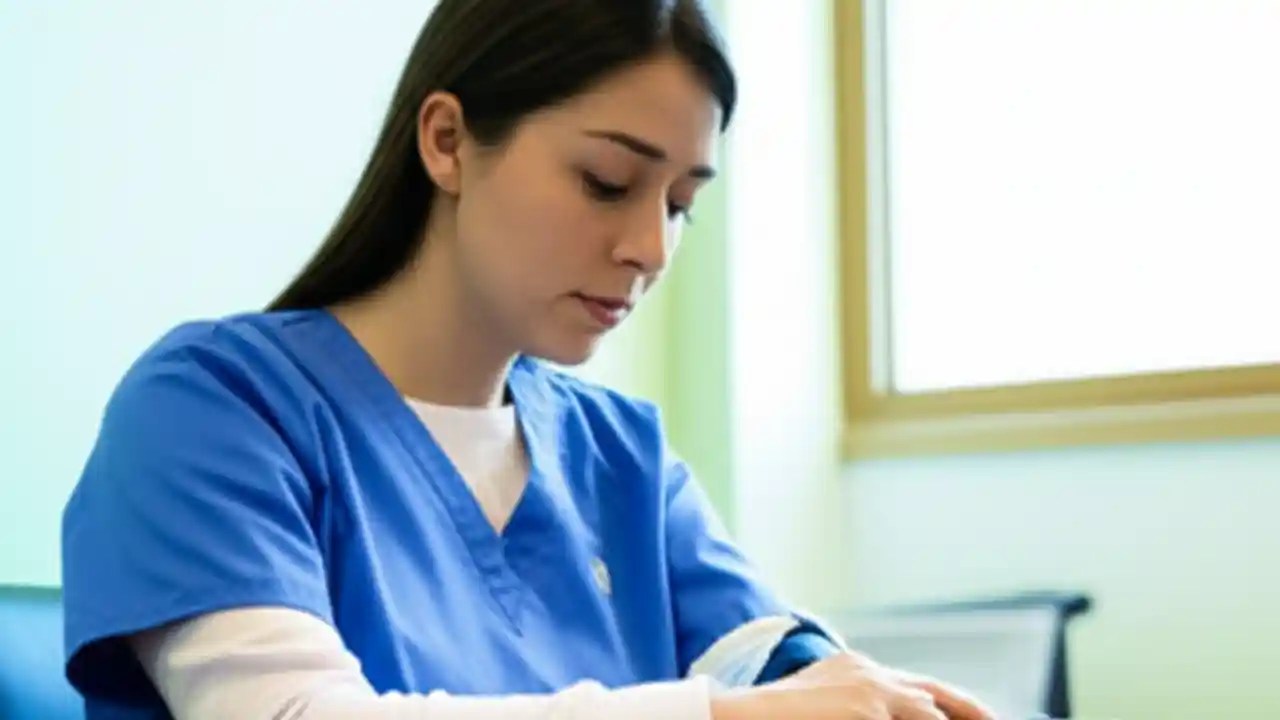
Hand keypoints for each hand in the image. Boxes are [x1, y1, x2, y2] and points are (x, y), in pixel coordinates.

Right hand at [709, 651, 994, 719]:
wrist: (742, 713)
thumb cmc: (775, 715)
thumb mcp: (824, 699)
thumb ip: (853, 702)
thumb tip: (888, 709)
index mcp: (859, 670)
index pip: (920, 689)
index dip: (954, 706)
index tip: (980, 718)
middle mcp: (870, 676)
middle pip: (936, 699)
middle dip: (970, 714)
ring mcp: (871, 694)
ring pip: (928, 714)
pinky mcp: (868, 712)